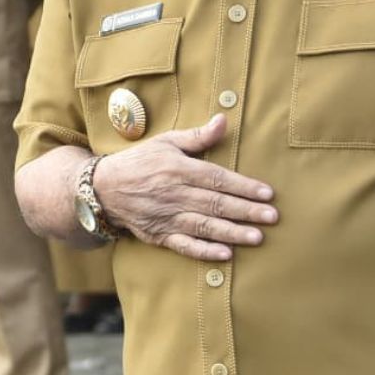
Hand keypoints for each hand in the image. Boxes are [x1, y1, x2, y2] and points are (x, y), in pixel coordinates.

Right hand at [93, 114, 278, 261]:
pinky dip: (205, 251)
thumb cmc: (140, 162)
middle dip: (246, 211)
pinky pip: (185, 245)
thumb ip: (197, 136)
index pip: (217, 178)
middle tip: (272, 217)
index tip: (267, 193)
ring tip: (257, 237)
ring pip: (204, 226)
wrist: (103, 188)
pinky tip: (225, 254)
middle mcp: (174, 193)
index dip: (244, 186)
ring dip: (232, 232)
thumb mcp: (166, 142)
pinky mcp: (159, 235)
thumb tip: (223, 119)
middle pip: (216, 203)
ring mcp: (166, 216)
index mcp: (178, 168)